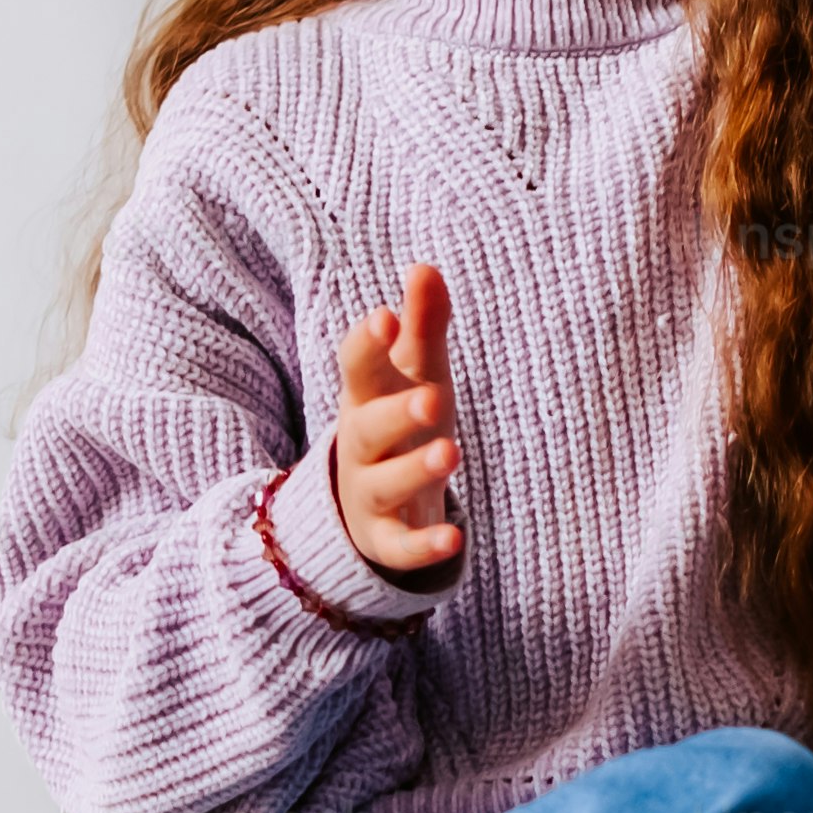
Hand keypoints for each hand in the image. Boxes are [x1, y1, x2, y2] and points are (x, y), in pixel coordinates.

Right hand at [328, 262, 461, 583]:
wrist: (364, 505)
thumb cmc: (398, 422)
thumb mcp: (412, 374)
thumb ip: (420, 325)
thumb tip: (424, 266)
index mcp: (365, 397)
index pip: (357, 367)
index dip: (367, 342)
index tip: (385, 314)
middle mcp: (361, 445)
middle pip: (368, 427)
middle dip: (396, 413)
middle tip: (432, 398)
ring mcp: (370, 494)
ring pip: (385, 483)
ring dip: (415, 469)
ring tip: (451, 452)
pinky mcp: (386, 539)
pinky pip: (400, 545)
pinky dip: (424, 545)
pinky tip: (455, 538)